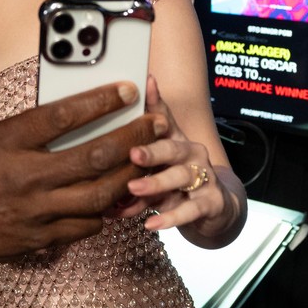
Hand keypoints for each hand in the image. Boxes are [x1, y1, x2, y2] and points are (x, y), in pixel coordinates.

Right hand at [0, 81, 157, 268]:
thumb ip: (33, 127)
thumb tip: (81, 113)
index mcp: (9, 142)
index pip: (63, 115)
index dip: (101, 100)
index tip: (128, 90)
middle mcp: (26, 176)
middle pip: (93, 155)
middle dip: (133, 136)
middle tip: (155, 122)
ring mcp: (36, 211)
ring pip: (100, 193)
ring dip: (131, 173)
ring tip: (148, 157)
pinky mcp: (41, 238)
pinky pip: (88, 225)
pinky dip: (107, 209)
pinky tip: (118, 195)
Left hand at [120, 76, 236, 240]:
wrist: (214, 208)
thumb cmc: (175, 183)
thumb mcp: (154, 169)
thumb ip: (130, 167)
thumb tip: (94, 170)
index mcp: (174, 139)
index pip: (164, 117)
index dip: (155, 100)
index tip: (146, 83)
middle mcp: (190, 153)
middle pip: (171, 148)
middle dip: (151, 150)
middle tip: (132, 153)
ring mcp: (204, 176)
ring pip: (180, 177)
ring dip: (156, 184)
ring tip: (133, 189)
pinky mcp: (212, 202)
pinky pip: (191, 209)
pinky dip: (171, 218)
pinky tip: (151, 224)